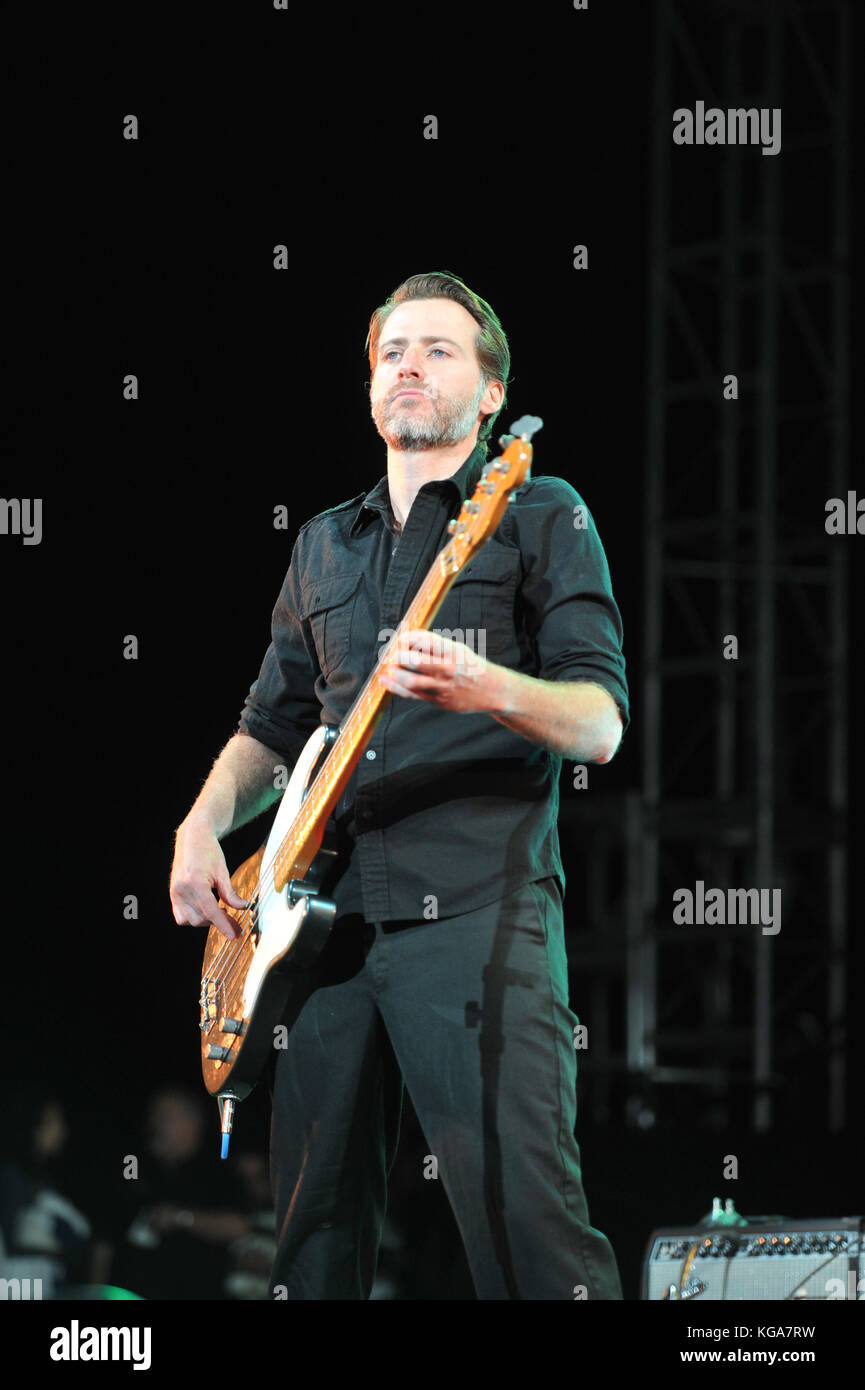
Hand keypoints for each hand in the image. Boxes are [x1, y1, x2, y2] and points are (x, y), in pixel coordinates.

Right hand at [170, 819, 247, 940]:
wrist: (192, 837)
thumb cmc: (208, 850)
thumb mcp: (222, 871)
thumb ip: (230, 893)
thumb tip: (243, 908)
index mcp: (195, 882)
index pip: (211, 911)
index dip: (224, 926)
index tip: (234, 936)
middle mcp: (181, 889)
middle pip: (201, 918)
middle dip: (218, 923)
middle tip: (235, 923)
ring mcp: (174, 892)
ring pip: (189, 920)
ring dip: (206, 921)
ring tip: (221, 912)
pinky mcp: (172, 894)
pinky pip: (180, 915)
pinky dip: (193, 917)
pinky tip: (206, 910)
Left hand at [379, 629, 501, 713]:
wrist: (491, 691)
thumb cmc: (470, 667)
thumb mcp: (458, 650)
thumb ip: (435, 646)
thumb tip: (407, 639)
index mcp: (452, 651)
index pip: (424, 640)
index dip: (407, 638)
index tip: (400, 639)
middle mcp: (447, 669)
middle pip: (414, 660)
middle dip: (398, 655)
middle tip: (392, 654)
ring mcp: (442, 686)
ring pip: (410, 680)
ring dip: (394, 673)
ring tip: (389, 668)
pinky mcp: (437, 701)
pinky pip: (412, 694)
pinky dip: (395, 687)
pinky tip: (386, 681)